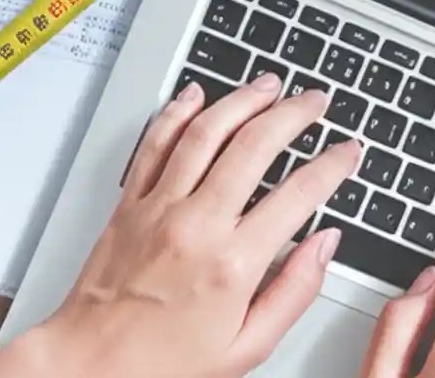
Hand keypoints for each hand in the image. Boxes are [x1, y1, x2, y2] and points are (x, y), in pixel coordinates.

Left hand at [0, 75, 359, 377]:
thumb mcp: (247, 346)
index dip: (333, 165)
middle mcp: (197, 225)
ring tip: (269, 84)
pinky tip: (197, 96)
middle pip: (255, 145)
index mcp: (234, 264)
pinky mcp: (129, 204)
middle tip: (316, 101)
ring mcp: (159, 208)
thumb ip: (295, 291)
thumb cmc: (164, 365)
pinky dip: (178, 113)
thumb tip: (325, 245)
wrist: (87, 367)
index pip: (300, 194)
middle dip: (295, 114)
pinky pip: (154, 144)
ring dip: (243, 100)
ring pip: (206, 132)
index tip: (348, 150)